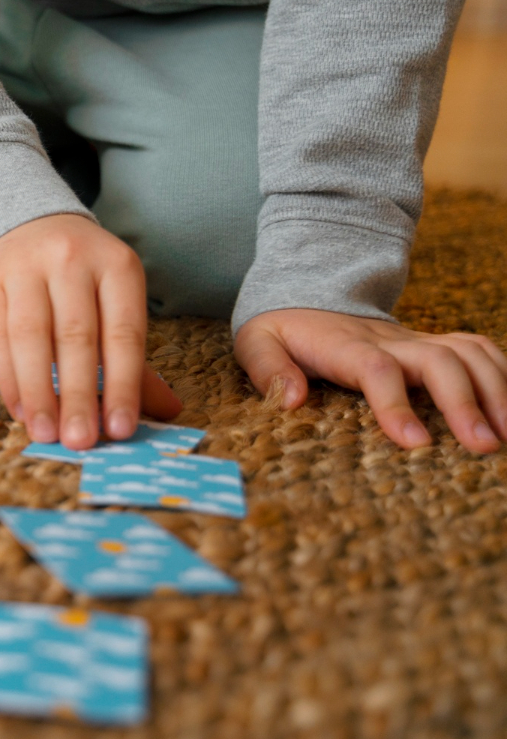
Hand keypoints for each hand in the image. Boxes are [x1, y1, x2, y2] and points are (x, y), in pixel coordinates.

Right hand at [0, 214, 181, 450]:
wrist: (28, 224)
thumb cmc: (81, 278)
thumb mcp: (115, 301)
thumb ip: (133, 358)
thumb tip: (166, 411)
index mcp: (117, 266)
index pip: (123, 333)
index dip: (122, 384)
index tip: (120, 430)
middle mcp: (71, 261)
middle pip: (75, 337)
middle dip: (77, 394)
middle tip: (80, 441)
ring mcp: (25, 269)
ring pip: (31, 337)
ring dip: (38, 391)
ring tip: (46, 433)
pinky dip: (8, 377)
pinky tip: (20, 409)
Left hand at [235, 308, 506, 452]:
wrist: (306, 291)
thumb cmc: (280, 327)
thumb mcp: (255, 341)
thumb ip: (268, 369)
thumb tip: (292, 401)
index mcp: (343, 345)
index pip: (376, 370)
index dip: (396, 405)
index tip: (415, 443)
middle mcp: (389, 341)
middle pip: (439, 361)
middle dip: (466, 403)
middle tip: (485, 447)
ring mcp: (416, 340)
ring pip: (470, 352)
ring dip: (497, 390)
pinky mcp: (433, 345)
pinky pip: (479, 350)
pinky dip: (504, 375)